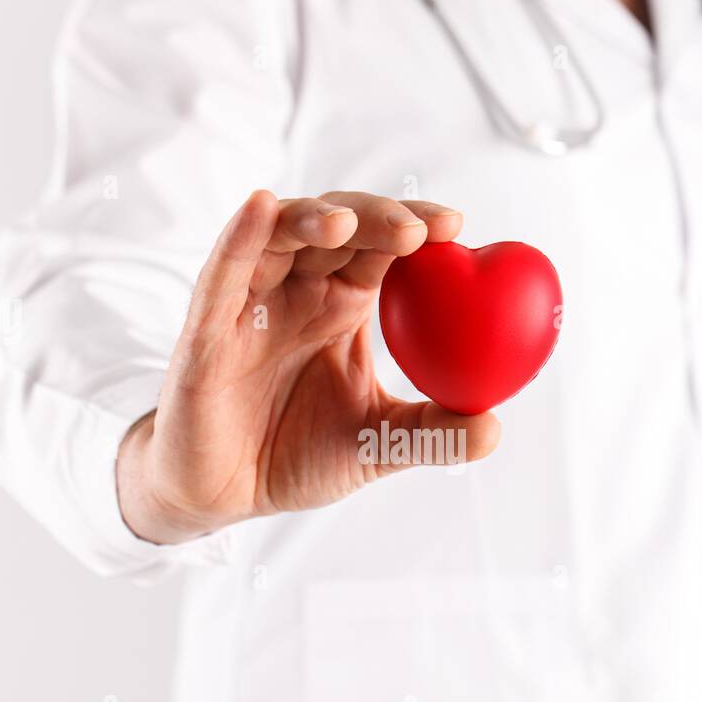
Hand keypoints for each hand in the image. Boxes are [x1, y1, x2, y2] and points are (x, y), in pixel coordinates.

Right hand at [116, 190, 500, 543]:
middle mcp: (298, 291)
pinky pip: (222, 272)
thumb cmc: (294, 457)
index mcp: (342, 305)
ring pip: (279, 236)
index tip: (456, 225)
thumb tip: (495, 428)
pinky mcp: (206, 327)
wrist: (222, 495)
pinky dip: (240, 236)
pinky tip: (260, 206)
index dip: (415, 228)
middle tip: (416, 229)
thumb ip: (432, 434)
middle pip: (337, 229)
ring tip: (346, 225)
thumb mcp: (375, 444)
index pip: (383, 248)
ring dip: (313, 219)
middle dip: (376, 218)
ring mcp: (249, 302)